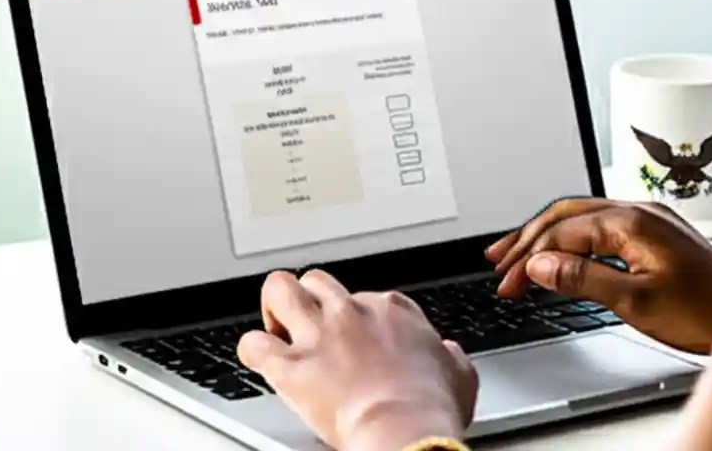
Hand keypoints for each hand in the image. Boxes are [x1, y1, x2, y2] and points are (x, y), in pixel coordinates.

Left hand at [238, 270, 478, 450]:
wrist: (404, 429)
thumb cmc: (431, 407)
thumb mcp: (459, 374)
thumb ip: (449, 357)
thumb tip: (448, 354)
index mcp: (392, 310)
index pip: (365, 295)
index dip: (358, 316)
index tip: (359, 335)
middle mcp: (352, 312)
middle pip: (318, 281)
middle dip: (311, 299)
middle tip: (312, 324)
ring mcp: (319, 336)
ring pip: (280, 289)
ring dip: (275, 305)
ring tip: (278, 324)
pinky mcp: (291, 367)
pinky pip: (253, 344)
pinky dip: (252, 350)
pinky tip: (259, 357)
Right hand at [488, 199, 711, 352]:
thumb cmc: (705, 311)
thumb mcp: (635, 301)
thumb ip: (582, 279)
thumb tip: (541, 266)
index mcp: (632, 222)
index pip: (563, 233)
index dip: (529, 259)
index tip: (508, 283)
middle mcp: (640, 212)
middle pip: (568, 214)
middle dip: (529, 238)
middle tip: (498, 262)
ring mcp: (649, 222)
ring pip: (584, 218)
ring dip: (549, 237)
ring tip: (518, 255)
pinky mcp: (656, 236)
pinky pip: (602, 227)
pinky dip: (574, 241)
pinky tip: (563, 255)